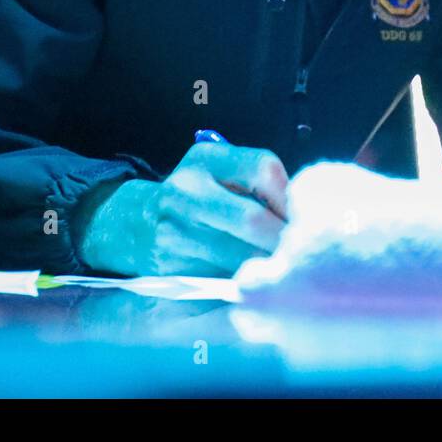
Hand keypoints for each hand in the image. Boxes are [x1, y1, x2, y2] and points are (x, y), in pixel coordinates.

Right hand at [76, 141, 288, 276]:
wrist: (137, 222)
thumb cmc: (197, 195)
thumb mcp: (219, 171)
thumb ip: (258, 181)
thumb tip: (303, 213)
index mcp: (206, 158)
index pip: (262, 168)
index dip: (290, 196)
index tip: (303, 215)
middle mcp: (187, 190)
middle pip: (253, 220)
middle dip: (284, 240)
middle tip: (305, 252)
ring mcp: (176, 230)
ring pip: (239, 256)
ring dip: (267, 266)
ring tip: (286, 270)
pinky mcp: (172, 266)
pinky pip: (221, 279)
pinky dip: (245, 283)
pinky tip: (256, 282)